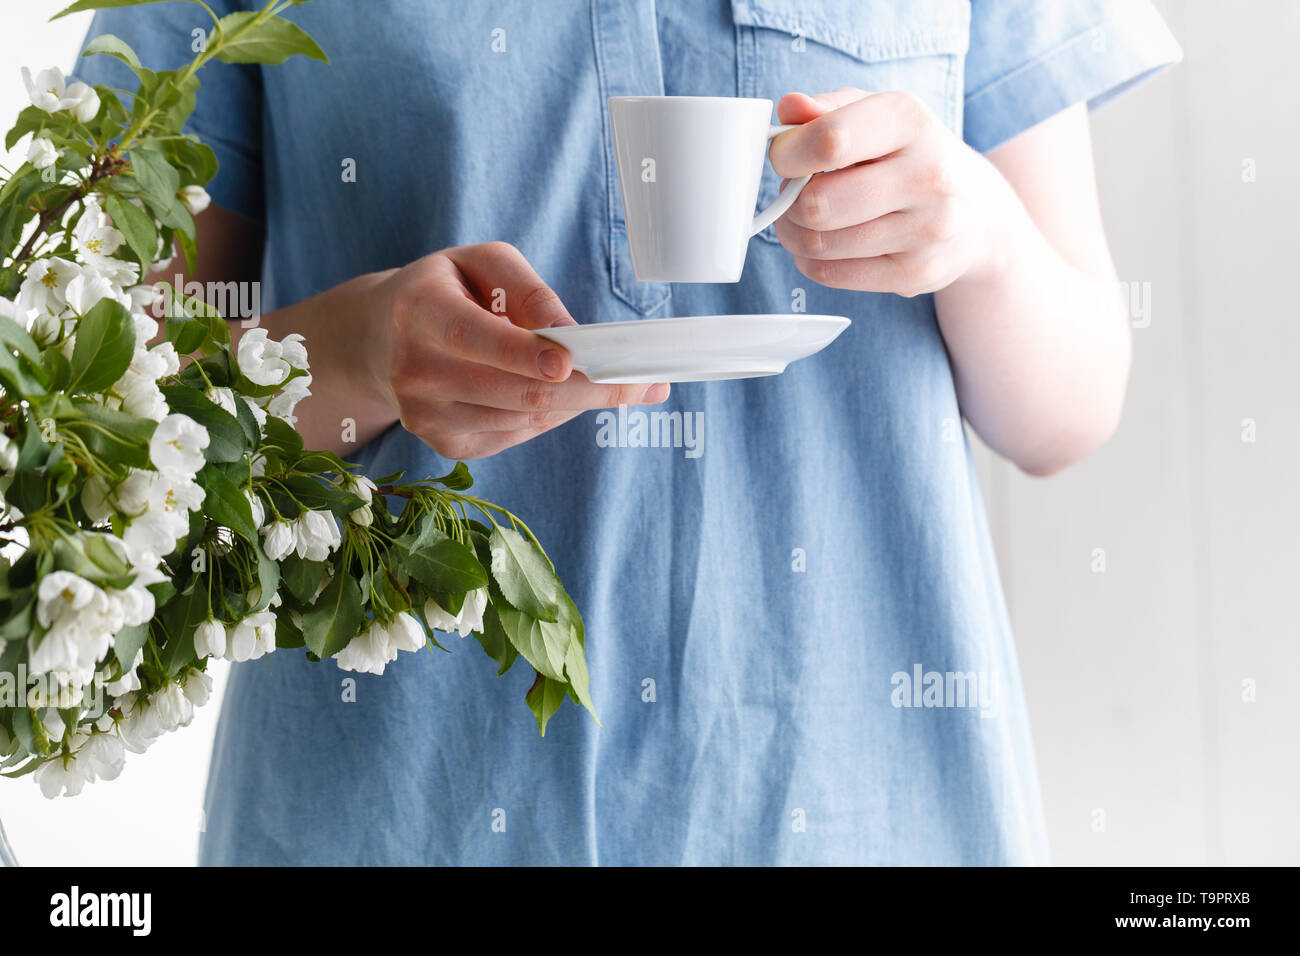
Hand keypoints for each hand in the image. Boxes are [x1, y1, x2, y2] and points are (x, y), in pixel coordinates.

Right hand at [362, 241, 668, 458]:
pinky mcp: (444, 445)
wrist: (380, 340)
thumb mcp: (480, 263)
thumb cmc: (445, 290)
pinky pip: (517, 435)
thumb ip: (528, 289)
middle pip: (518, 392)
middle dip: (590, 388)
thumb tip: (573, 335)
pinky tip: (556, 393)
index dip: (524, 354)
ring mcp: (426, 417)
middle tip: (645, 384)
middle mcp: (415, 371)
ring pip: (526, 418)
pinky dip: (550, 415)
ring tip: (607, 379)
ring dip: (577, 401)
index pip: (475, 338)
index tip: (570, 362)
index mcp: (418, 312)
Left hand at [768, 88, 1019, 295]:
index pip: (831, 140)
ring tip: (806, 219)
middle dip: (789, 201)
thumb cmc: (910, 156)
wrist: (978, 213)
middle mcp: (929, 174)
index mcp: (911, 121)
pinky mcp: (917, 273)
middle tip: (794, 194)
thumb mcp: (875, 115)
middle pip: (818, 203)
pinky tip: (825, 246)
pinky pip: (831, 274)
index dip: (788, 153)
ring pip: (819, 244)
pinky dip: (812, 261)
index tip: (783, 157)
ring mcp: (928, 229)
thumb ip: (827, 108)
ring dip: (795, 234)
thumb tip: (789, 108)